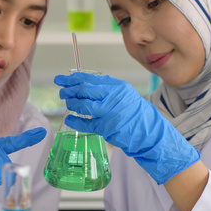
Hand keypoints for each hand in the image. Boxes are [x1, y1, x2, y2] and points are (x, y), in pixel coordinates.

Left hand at [55, 72, 199, 183]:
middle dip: (69, 89)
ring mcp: (108, 113)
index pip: (90, 79)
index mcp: (117, 87)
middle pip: (84, 90)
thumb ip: (108, 87)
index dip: (73, 78)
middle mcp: (112, 98)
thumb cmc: (136, 113)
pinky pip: (86, 123)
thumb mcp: (125, 94)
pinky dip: (75, 121)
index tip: (62, 79)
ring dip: (71, 103)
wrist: (149, 131)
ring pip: (83, 105)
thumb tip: (88, 82)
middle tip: (61, 90)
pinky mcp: (105, 128)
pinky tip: (69, 118)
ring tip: (67, 102)